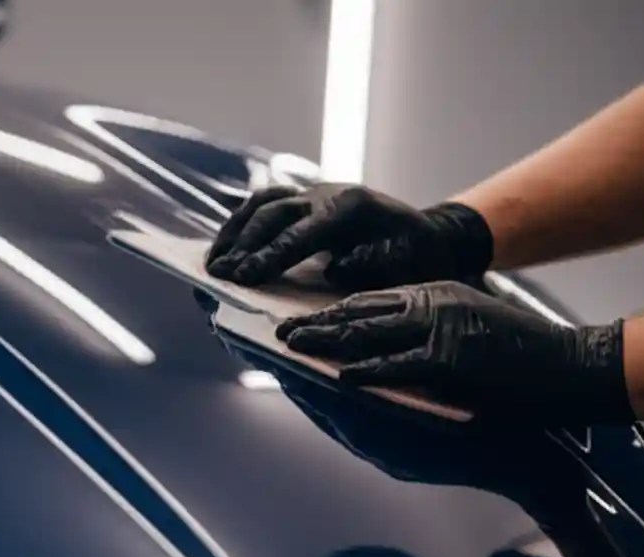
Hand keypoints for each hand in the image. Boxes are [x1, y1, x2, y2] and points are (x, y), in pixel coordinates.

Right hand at [205, 184, 493, 290]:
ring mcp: (314, 192)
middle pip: (273, 211)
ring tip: (212, 262)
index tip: (244, 277)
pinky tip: (225, 247)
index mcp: (352, 207)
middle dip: (243, 243)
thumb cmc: (418, 257)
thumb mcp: (405, 263)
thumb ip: (370, 264)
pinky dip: (241, 224)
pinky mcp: (306, 199)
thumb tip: (331, 267)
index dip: (270, 255)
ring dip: (234, 231)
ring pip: (263, 202)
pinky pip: (265, 204)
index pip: (301, 232)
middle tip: (219, 273)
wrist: (431, 234)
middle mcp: (327, 192)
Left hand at [276, 281, 631, 421]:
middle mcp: (432, 306)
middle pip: (356, 312)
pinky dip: (365, 372)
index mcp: (434, 296)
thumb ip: (427, 329)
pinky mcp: (452, 361)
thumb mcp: (470, 324)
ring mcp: (441, 332)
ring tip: (287, 345)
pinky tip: (338, 376)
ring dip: (324, 341)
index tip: (294, 318)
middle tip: (272, 328)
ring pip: (366, 334)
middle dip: (311, 323)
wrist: (572, 373)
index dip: (328, 310)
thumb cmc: (520, 359)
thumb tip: (379, 346)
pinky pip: (397, 367)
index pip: (367, 300)